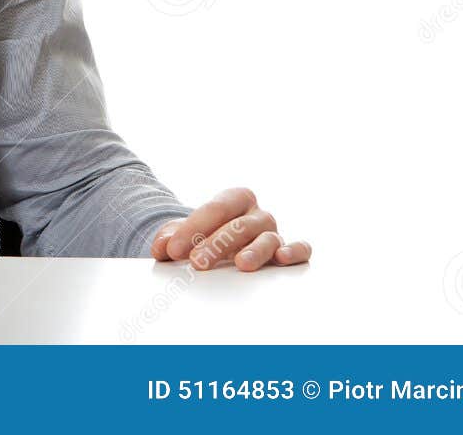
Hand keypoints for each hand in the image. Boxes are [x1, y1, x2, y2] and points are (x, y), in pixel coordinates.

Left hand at [150, 187, 310, 272]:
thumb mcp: (185, 233)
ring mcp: (274, 232)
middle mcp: (257, 213)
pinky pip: (301, 248)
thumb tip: (162, 248)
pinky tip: (282, 258)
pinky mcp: (288, 250)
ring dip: (254, 251)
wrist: (225, 242)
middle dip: (216, 244)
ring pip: (267, 238)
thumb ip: (171, 236)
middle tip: (196, 262)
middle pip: (238, 225)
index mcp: (234, 198)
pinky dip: (296, 251)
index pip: (214, 209)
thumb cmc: (206, 235)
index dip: (193, 228)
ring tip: (240, 264)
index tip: (173, 249)